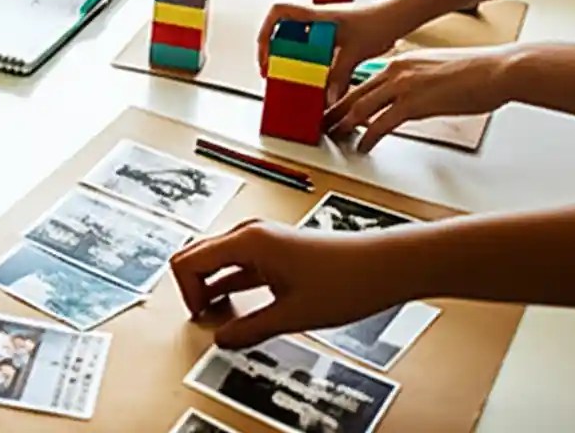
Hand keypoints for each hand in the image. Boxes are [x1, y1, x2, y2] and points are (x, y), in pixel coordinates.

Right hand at [170, 220, 407, 348]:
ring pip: (217, 261)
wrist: (386, 266)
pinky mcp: (276, 250)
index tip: (202, 318)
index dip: (188, 294)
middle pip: (197, 256)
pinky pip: (238, 265)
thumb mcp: (292, 315)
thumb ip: (250, 329)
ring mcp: (263, 240)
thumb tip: (222, 339)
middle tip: (208, 319)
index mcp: (247, 241)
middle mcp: (251, 233)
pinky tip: (242, 309)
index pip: (189, 261)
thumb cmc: (348, 279)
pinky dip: (231, 285)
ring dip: (213, 288)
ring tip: (226, 318)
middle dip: (195, 289)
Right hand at [257, 1, 407, 104]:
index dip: (266, 31)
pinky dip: (310, 61)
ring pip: (298, 40)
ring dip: (292, 57)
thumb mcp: (355, 52)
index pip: (278, 13)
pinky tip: (318, 76)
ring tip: (294, 77)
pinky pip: (314, 48)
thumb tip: (328, 99)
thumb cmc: (380, 21)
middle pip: (283, 30)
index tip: (266, 52)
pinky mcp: (335, 35)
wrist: (401, 15)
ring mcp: (325, 27)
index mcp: (317, 15)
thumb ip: (338, 77)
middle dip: (274, 51)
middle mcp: (317, 19)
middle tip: (275, 71)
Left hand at [325, 46, 517, 151]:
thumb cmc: (477, 71)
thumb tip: (410, 96)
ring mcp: (402, 87)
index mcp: (401, 62)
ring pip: (360, 108)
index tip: (336, 107)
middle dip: (336, 111)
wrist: (497, 70)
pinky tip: (362, 146)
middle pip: (354, 94)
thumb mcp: (437, 70)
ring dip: (344, 126)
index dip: (346, 96)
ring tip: (335, 137)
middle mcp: (396, 71)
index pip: (364, 81)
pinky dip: (367, 138)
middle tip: (324, 124)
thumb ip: (418, 80)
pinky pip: (380, 124)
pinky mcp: (413, 104)